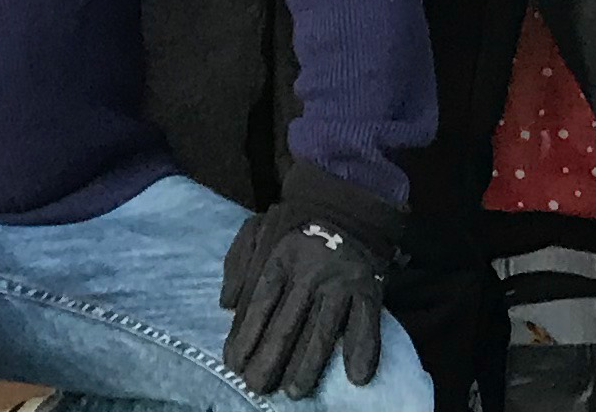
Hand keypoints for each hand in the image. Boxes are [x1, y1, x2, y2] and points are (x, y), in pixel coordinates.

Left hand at [221, 170, 404, 397]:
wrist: (347, 205)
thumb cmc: (294, 225)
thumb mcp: (256, 230)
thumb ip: (237, 264)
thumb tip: (225, 304)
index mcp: (280, 259)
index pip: (260, 304)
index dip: (245, 336)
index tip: (233, 363)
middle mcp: (310, 273)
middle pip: (288, 325)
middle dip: (270, 360)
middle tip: (257, 385)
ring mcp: (342, 283)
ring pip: (323, 331)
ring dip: (309, 365)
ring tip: (294, 391)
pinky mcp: (369, 289)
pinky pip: (367, 324)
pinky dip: (363, 350)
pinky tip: (355, 376)